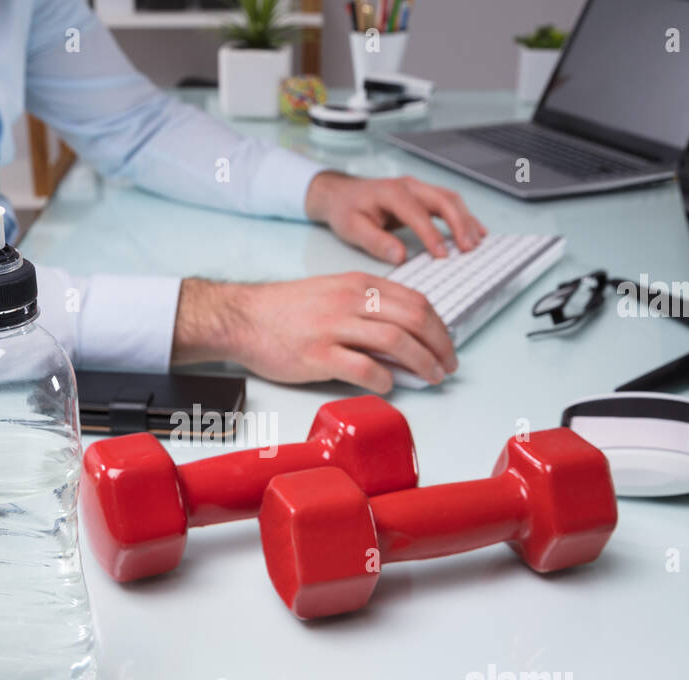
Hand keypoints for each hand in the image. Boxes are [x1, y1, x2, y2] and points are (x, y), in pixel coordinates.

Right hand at [172, 274, 457, 392]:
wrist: (241, 318)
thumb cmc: (284, 310)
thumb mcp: (332, 293)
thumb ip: (367, 309)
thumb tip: (402, 338)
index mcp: (358, 284)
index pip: (415, 300)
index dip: (438, 326)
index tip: (444, 345)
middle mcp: (350, 300)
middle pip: (414, 318)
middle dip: (439, 345)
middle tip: (446, 366)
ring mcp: (334, 326)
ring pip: (396, 340)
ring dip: (422, 362)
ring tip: (431, 378)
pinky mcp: (318, 354)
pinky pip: (364, 367)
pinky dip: (384, 379)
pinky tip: (388, 386)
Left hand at [304, 170, 487, 264]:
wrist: (341, 195)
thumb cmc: (346, 210)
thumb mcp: (353, 229)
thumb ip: (376, 242)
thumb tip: (400, 256)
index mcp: (390, 193)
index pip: (417, 213)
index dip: (432, 234)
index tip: (442, 255)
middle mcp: (408, 186)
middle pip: (443, 200)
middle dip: (460, 224)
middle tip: (469, 248)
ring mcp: (418, 188)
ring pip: (450, 200)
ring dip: (466, 220)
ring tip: (476, 243)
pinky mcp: (423, 196)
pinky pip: (448, 203)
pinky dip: (464, 216)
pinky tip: (476, 231)